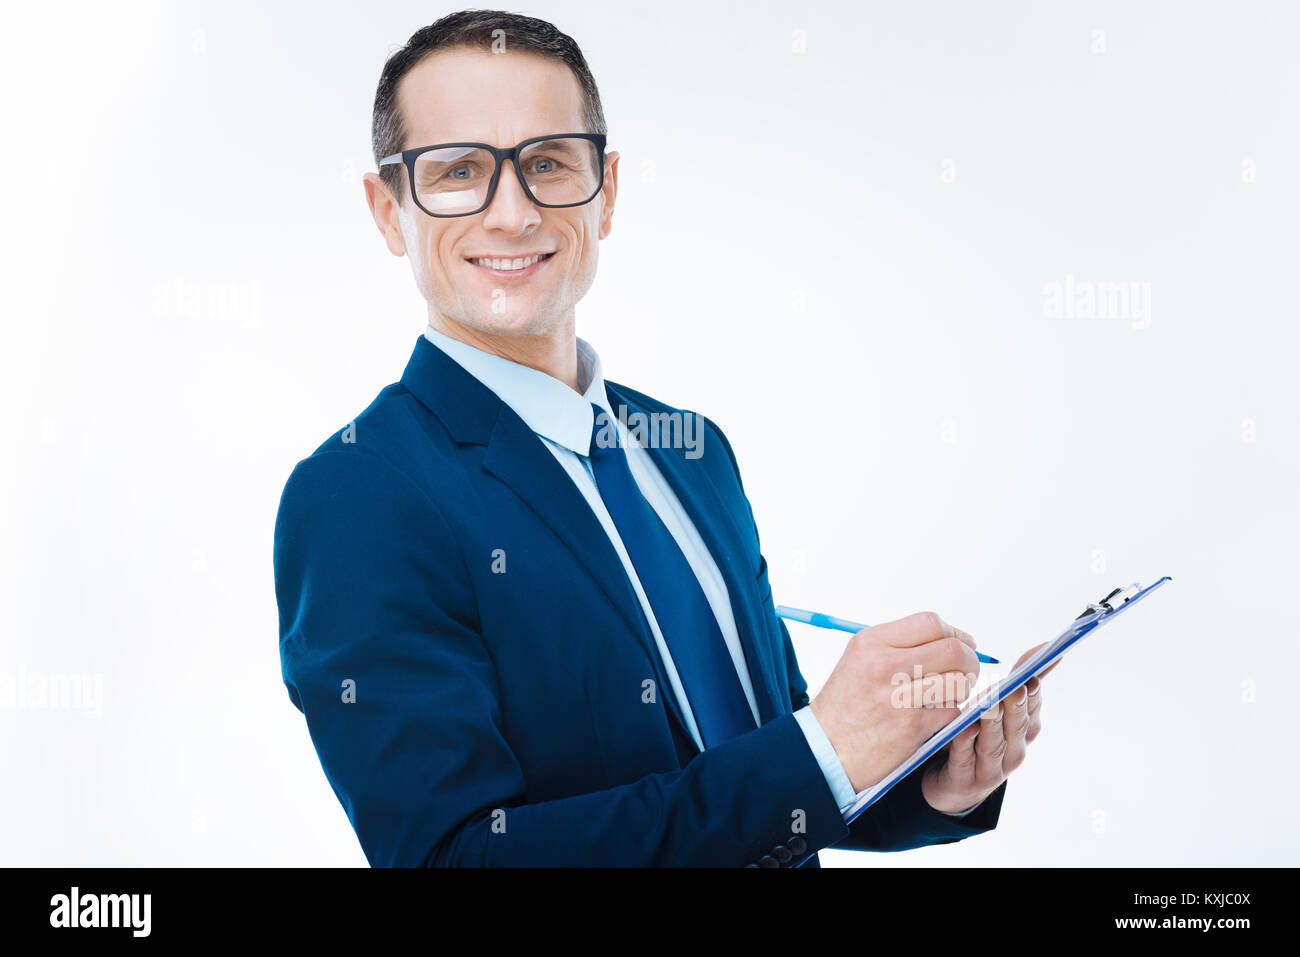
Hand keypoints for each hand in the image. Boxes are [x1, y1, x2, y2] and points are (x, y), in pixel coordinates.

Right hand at [810, 611, 980, 793]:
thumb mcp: (859, 660)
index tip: (960, 644)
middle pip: (952, 649)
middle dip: (969, 660)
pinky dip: (951, 712)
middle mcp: (884, 665)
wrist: (824, 747)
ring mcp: (899, 697)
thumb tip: (949, 639)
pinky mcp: (912, 726)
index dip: (954, 633)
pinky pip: (952, 710)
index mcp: (871, 642)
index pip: (931, 623)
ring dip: (962, 688)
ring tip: (949, 693)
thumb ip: (898, 645)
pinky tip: (936, 714)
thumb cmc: (845, 704)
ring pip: (958, 681)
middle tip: (967, 670)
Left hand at [920, 642, 1058, 813]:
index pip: (1033, 707)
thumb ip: (1019, 679)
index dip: (1034, 692)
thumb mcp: (1001, 709)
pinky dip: (965, 744)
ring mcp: (991, 768)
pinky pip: (964, 759)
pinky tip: (963, 728)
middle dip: (1017, 705)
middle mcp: (1013, 749)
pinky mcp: (965, 779)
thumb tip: (1045, 646)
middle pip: (1016, 725)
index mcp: (1023, 729)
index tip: (1032, 675)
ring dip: (992, 723)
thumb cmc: (980, 737)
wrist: (955, 785)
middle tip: (1017, 687)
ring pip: (993, 742)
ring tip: (990, 703)